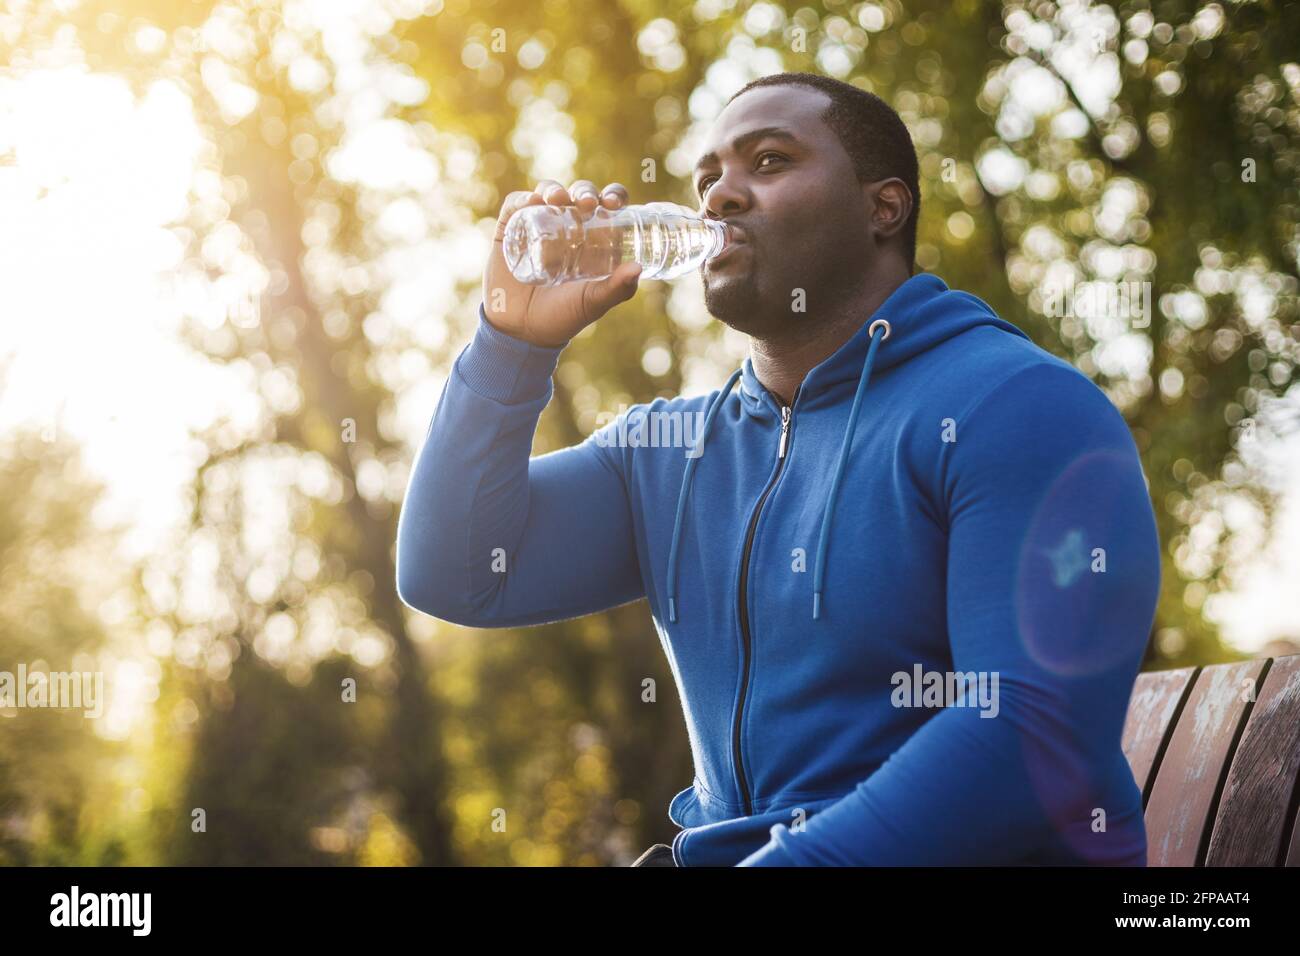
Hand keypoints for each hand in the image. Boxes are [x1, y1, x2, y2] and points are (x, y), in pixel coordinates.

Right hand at [483, 180, 642, 347]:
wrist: (521, 332)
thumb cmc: (562, 317)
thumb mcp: (593, 303)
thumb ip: (616, 290)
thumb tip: (638, 268)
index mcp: (593, 238)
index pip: (606, 206)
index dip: (613, 196)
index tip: (614, 203)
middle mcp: (566, 226)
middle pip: (578, 195)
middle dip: (584, 190)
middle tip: (587, 203)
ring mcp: (537, 225)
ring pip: (547, 193)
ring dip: (554, 189)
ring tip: (558, 199)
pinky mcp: (509, 230)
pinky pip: (515, 206)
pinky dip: (522, 198)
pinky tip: (531, 202)